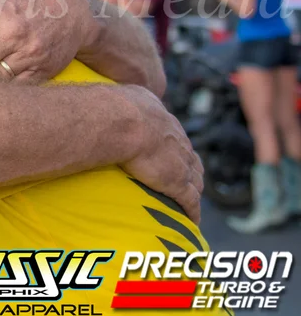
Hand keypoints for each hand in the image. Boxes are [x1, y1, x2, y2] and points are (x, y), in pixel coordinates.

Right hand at [117, 85, 203, 222]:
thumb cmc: (120, 106)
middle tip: (185, 181)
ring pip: (195, 181)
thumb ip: (135, 98)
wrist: (124, 121)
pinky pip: (190, 202)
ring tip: (188, 202)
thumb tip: (126, 96)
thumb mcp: (133, 94)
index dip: (176, 149)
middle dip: (190, 170)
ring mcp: (180, 163)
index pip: (177, 139)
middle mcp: (179, 141)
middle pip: (191, 160)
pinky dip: (193, 211)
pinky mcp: (177, 183)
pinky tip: (192, 220)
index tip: (172, 156)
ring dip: (193, 190)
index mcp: (166, 122)